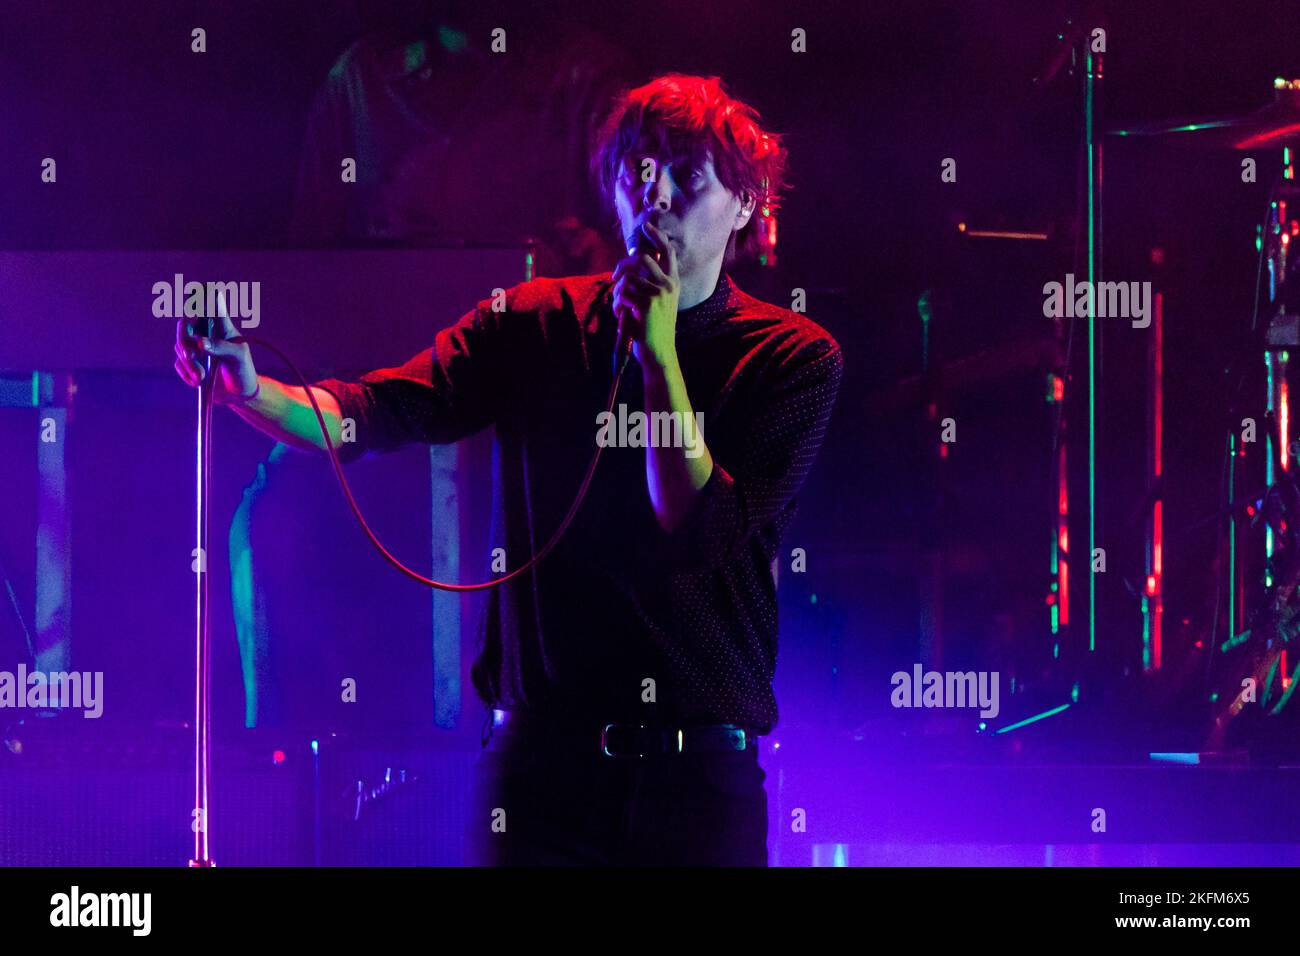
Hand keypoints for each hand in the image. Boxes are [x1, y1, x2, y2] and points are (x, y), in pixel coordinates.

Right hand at [172, 302, 258, 403]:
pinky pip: (179, 363)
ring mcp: (194, 346)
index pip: (207, 302)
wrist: (240, 393)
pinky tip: (198, 382)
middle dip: (184, 341)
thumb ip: (222, 347)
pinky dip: (186, 373)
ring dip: (188, 363)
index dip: (197, 296)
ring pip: (180, 346)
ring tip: (202, 378)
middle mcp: (204, 331)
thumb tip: (200, 343)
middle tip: (189, 355)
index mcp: (220, 324)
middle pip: (184, 325)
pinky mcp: (188, 362)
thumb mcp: (238, 356)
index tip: (194, 303)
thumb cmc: (243, 368)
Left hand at [611, 222, 679, 367]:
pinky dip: (616, 304)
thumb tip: (627, 269)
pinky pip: (622, 293)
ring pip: (627, 278)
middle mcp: (668, 285)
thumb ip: (648, 285)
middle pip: (641, 258)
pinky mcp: (646, 302)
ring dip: (617, 292)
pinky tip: (621, 315)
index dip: (656, 236)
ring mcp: (658, 293)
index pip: (667, 252)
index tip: (646, 225)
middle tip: (615, 277)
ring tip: (619, 307)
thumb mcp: (656, 304)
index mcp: (673, 283)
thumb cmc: (653, 329)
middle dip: (623, 266)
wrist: (658, 352)